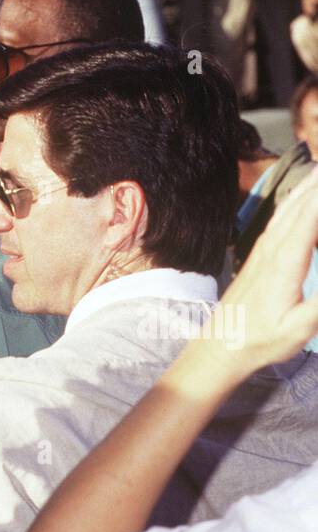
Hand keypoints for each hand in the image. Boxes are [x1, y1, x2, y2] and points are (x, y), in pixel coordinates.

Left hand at [212, 168, 317, 372]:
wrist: (222, 343)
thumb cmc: (260, 339)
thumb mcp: (298, 328)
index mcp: (285, 262)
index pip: (310, 218)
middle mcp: (273, 248)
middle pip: (301, 205)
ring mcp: (264, 248)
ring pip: (289, 208)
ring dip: (309, 188)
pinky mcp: (260, 253)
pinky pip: (282, 218)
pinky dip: (297, 201)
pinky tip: (303, 197)